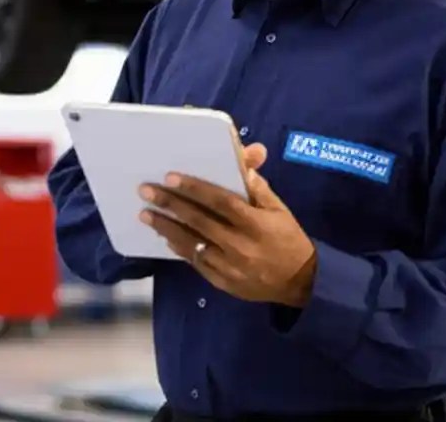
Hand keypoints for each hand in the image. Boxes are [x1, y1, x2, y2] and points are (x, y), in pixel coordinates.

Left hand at [138, 142, 317, 306]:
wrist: (300, 283)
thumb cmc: (288, 239)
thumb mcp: (280, 210)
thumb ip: (258, 189)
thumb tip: (243, 163)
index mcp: (256, 224)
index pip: (220, 201)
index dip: (194, 188)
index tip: (170, 177)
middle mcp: (240, 245)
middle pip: (199, 221)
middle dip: (169, 204)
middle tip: (146, 191)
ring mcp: (229, 266)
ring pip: (191, 243)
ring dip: (166, 227)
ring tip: (145, 214)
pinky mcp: (223, 282)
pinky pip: (196, 262)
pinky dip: (180, 248)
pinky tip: (166, 236)